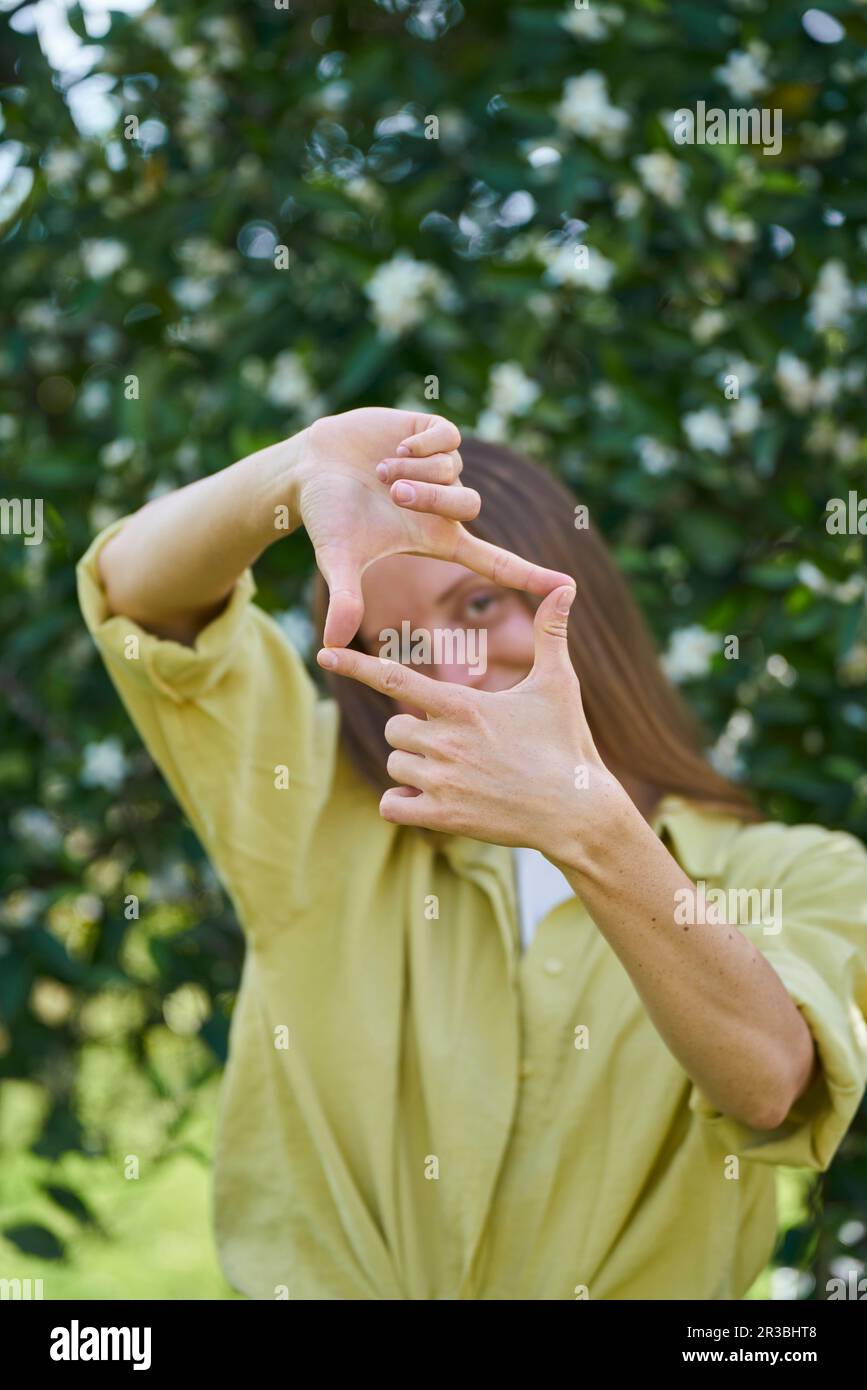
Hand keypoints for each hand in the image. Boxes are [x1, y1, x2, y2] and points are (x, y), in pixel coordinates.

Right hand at [296, 407, 573, 645]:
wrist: (310, 468)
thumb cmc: (328, 518)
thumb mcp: (338, 560)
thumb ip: (345, 599)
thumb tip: (332, 644)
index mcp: (438, 539)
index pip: (494, 561)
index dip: (529, 575)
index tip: (566, 588)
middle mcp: (447, 505)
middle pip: (469, 504)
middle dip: (430, 498)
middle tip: (393, 495)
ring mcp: (443, 467)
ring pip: (454, 470)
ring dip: (416, 472)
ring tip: (380, 473)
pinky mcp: (432, 433)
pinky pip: (447, 438)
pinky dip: (422, 445)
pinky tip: (395, 449)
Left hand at [316, 584, 628, 864]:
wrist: (577, 811)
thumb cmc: (567, 744)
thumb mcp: (559, 685)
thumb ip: (551, 634)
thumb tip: (567, 586)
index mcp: (462, 705)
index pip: (393, 678)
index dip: (355, 664)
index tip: (323, 652)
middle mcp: (444, 741)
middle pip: (395, 727)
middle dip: (415, 733)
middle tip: (457, 744)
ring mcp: (441, 781)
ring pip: (395, 764)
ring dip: (414, 768)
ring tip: (459, 773)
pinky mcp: (442, 817)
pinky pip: (392, 804)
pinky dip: (403, 802)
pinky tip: (432, 799)